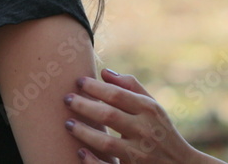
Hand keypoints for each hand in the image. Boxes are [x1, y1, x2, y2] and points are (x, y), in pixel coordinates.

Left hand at [63, 69, 224, 163]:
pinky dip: (92, 161)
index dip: (95, 88)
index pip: (117, 95)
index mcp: (149, 110)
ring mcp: (140, 154)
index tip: (78, 81)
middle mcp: (145, 131)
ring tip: (68, 123)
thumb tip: (104, 72)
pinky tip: (80, 151)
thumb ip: (131, 87)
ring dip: (84, 132)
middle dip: (84, 106)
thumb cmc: (161, 130)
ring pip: (106, 143)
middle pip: (109, 115)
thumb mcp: (153, 106)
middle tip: (66, 99)